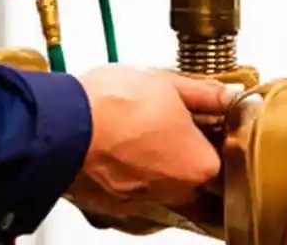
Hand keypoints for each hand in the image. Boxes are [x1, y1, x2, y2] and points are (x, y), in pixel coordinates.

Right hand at [69, 65, 227, 217]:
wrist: (65, 122)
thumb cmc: (115, 105)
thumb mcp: (167, 84)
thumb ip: (203, 94)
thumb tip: (221, 96)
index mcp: (200, 164)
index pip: (221, 154)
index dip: (211, 133)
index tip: (203, 118)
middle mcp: (176, 190)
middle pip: (192, 173)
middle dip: (184, 150)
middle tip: (170, 121)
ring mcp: (144, 199)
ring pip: (161, 181)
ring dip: (155, 160)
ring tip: (139, 128)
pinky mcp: (113, 202)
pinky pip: (131, 186)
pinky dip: (128, 170)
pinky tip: (118, 145)